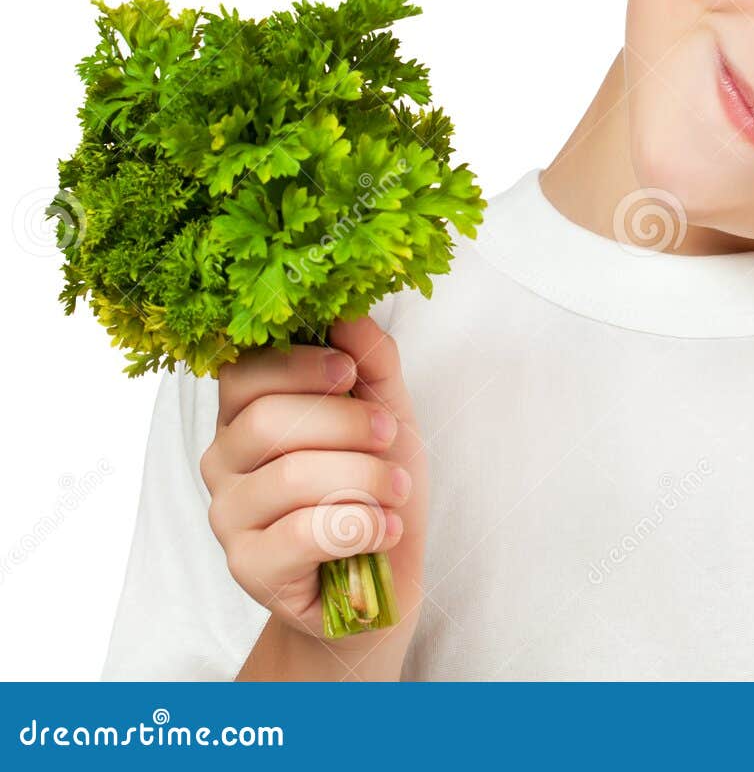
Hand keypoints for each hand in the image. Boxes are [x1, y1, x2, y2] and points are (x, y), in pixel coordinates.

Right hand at [200, 314, 428, 642]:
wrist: (384, 571)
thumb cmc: (377, 482)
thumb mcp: (386, 410)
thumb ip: (372, 360)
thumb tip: (349, 315)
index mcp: (246, 412)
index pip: (243, 371)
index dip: (298, 364)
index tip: (350, 373)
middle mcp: (223, 460)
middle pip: (269, 421)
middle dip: (347, 423)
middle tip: (389, 436)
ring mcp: (229, 516)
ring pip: (291, 477)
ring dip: (365, 477)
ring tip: (396, 491)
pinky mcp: (249, 568)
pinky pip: (304, 533)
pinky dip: (362, 526)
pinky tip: (384, 529)